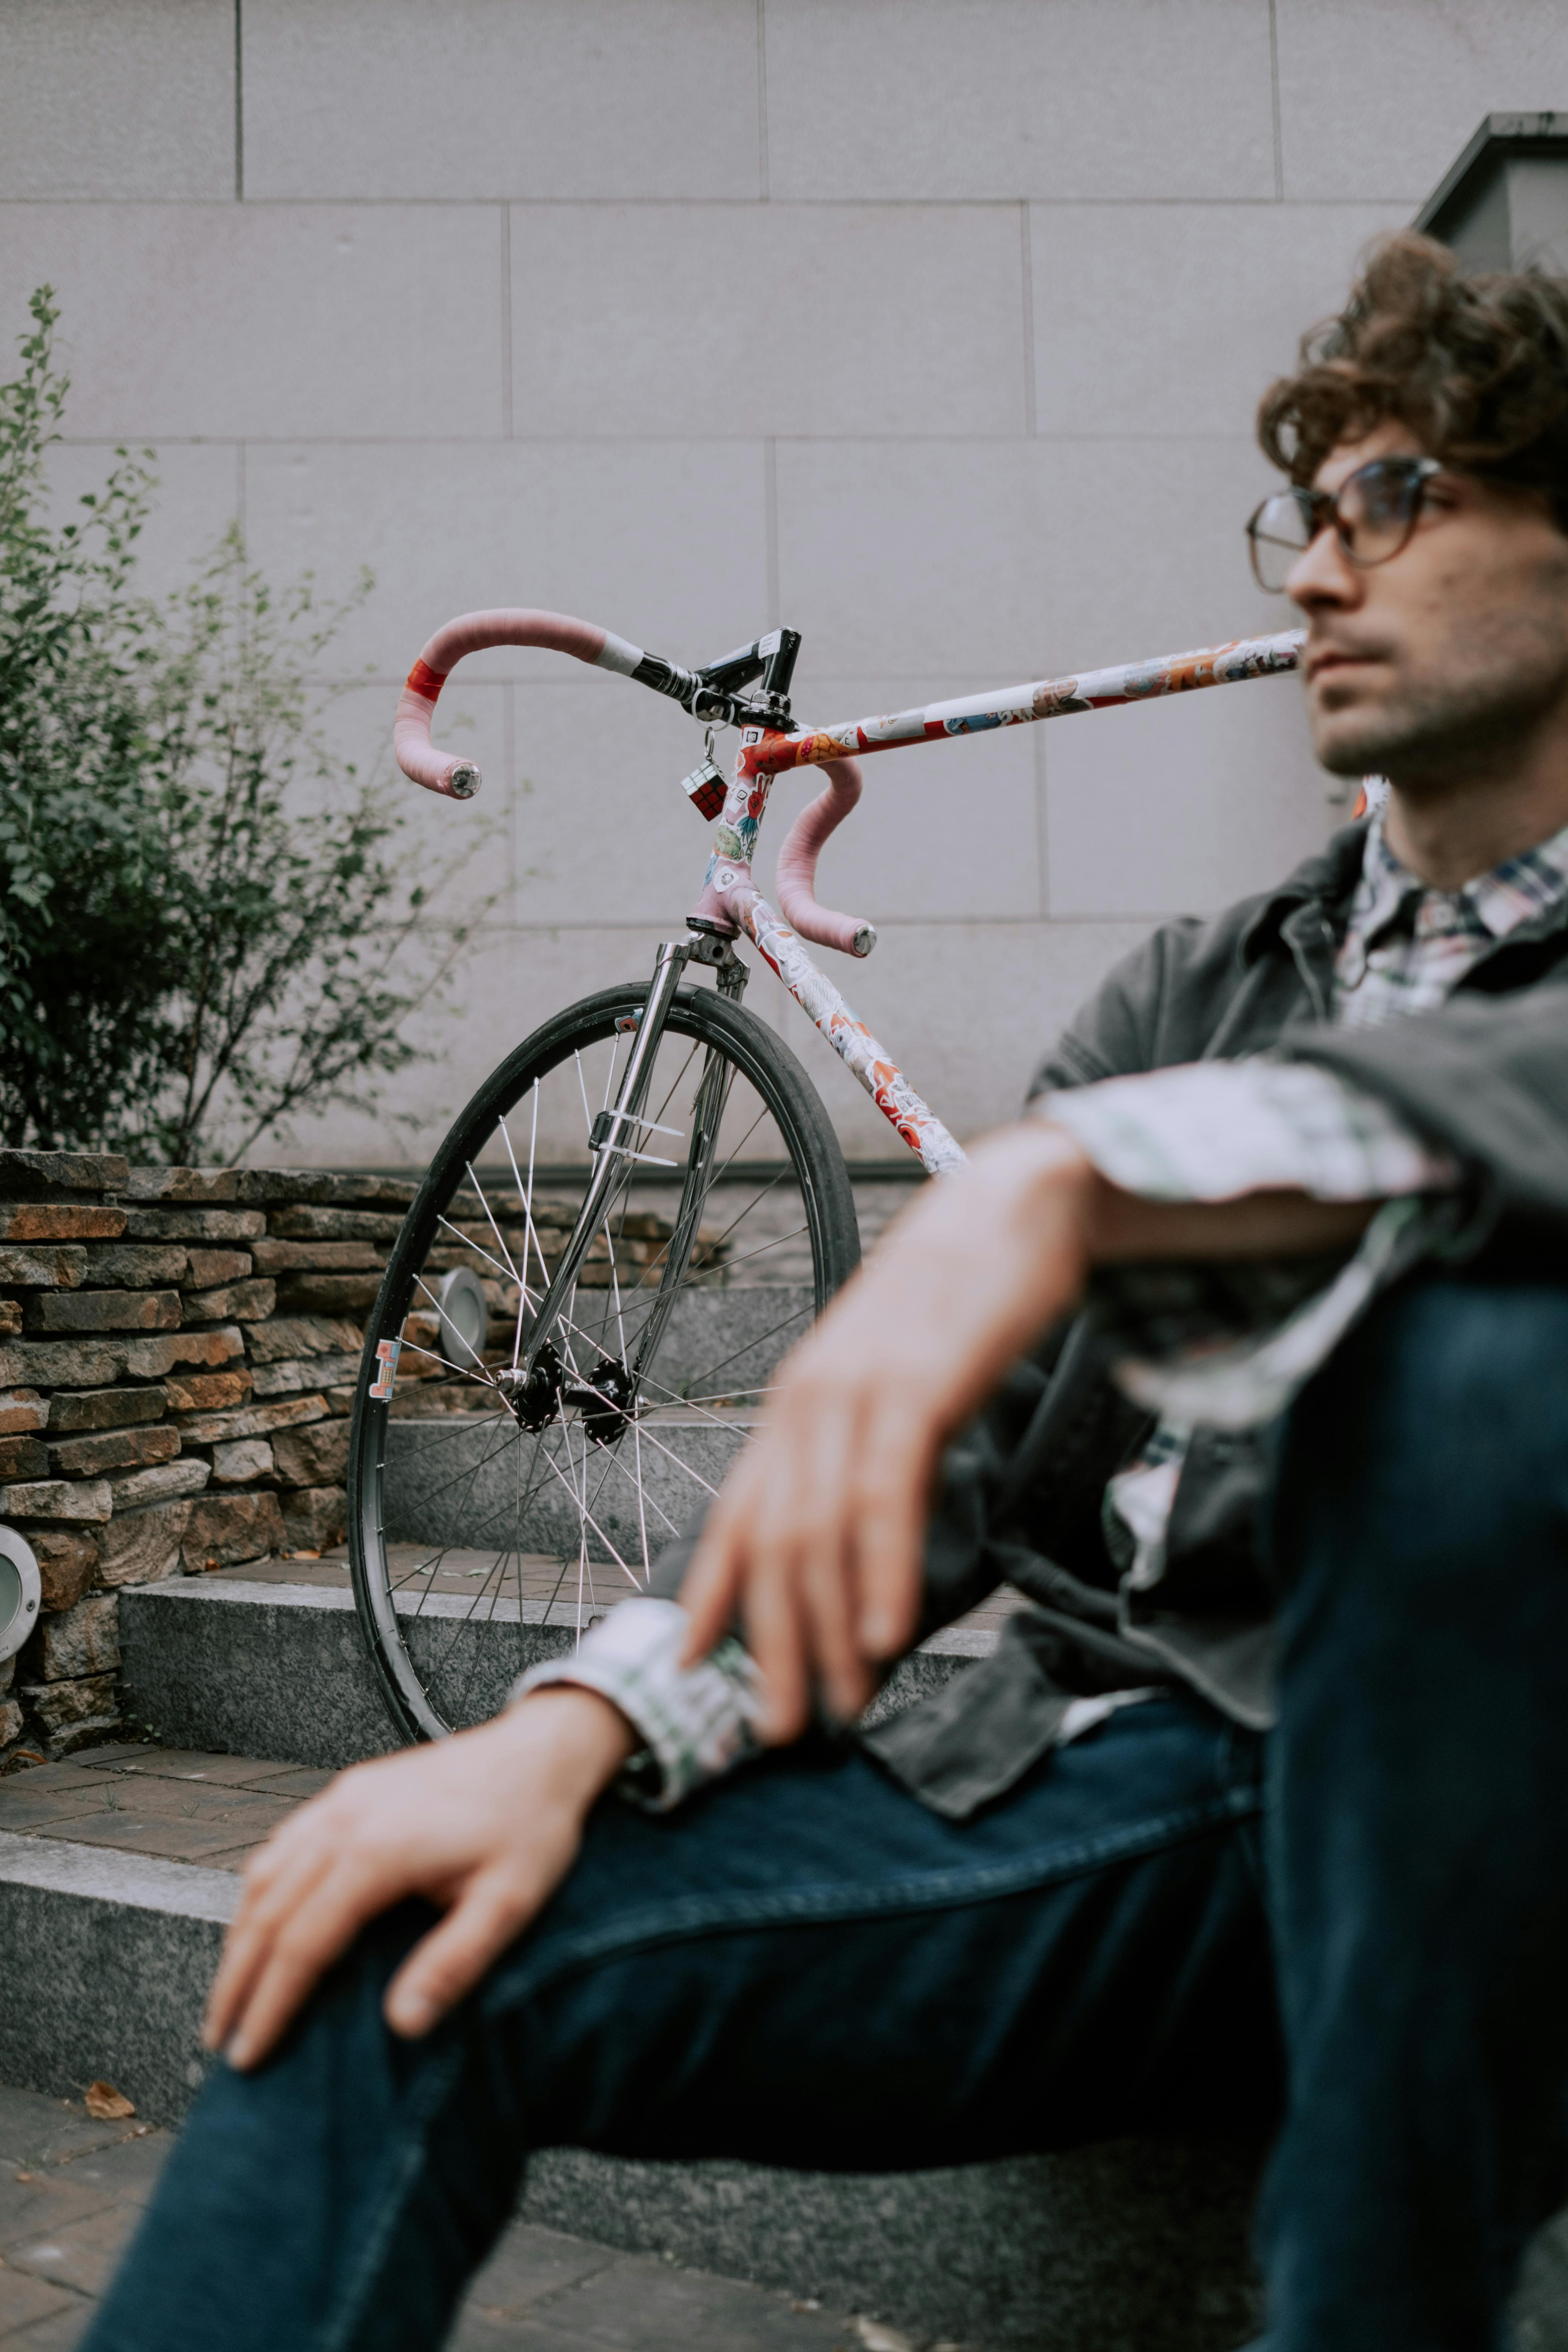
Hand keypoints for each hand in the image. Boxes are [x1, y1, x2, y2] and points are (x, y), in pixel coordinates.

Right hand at [204, 1687, 633, 2070]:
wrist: (543, 1749)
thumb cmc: (532, 1825)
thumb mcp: (511, 1902)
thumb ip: (454, 1964)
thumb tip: (402, 2027)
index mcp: (378, 1852)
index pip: (302, 1944)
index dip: (271, 2005)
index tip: (249, 2055)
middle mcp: (344, 1820)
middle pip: (267, 1913)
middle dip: (237, 1983)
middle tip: (220, 2041)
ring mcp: (341, 1799)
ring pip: (263, 1875)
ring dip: (240, 1938)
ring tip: (231, 1996)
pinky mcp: (349, 1790)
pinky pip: (283, 1844)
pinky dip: (259, 1892)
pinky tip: (260, 1924)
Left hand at [679, 1123, 1102, 1740]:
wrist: (1018, 1208)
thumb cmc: (960, 1300)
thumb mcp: (895, 1377)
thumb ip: (866, 1441)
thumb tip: (859, 1517)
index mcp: (798, 1402)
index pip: (737, 1514)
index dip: (711, 1595)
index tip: (696, 1669)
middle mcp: (808, 1400)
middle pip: (772, 1543)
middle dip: (772, 1645)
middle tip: (781, 1727)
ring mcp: (857, 1393)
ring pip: (822, 1532)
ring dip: (827, 1631)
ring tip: (841, 1706)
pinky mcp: (915, 1388)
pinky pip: (886, 1497)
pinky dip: (882, 1571)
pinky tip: (888, 1634)